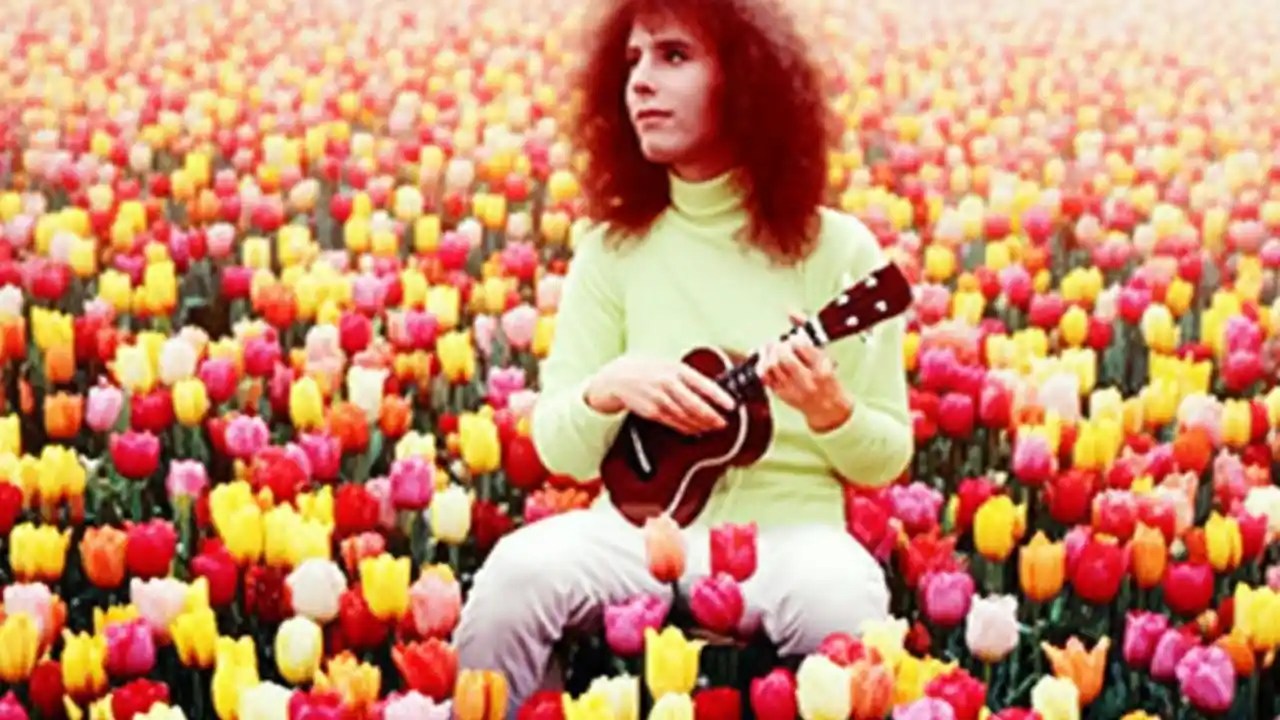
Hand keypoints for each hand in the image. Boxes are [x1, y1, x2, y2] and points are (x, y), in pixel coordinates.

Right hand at [585, 356, 736, 435]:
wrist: (618, 377)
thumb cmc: (648, 370)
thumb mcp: (669, 365)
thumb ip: (688, 376)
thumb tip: (712, 390)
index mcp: (676, 369)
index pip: (703, 384)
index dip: (719, 397)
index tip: (731, 405)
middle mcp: (668, 383)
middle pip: (695, 405)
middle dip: (712, 416)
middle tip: (723, 422)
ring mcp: (659, 399)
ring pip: (686, 417)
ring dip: (701, 425)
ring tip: (712, 427)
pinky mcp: (652, 412)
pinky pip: (674, 423)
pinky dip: (687, 429)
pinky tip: (695, 430)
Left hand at [757, 312, 852, 431]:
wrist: (828, 407)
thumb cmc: (827, 378)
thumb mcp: (824, 353)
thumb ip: (807, 332)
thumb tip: (792, 312)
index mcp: (821, 368)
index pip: (802, 346)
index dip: (794, 338)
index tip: (794, 337)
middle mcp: (807, 380)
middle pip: (784, 357)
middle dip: (778, 345)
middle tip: (779, 342)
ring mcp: (792, 389)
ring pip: (772, 367)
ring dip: (768, 352)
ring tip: (771, 347)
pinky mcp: (781, 394)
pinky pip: (764, 377)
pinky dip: (762, 364)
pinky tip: (765, 359)